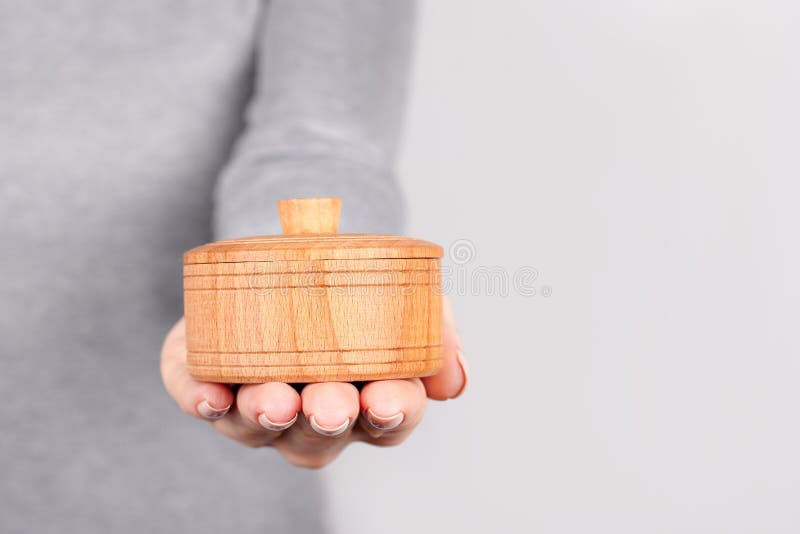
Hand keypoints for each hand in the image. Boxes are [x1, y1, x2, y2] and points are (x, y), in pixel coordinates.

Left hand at [160, 296, 467, 467]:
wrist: (296, 252)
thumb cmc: (355, 287)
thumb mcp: (406, 297)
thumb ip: (436, 331)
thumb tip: (454, 380)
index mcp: (365, 397)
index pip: (387, 420)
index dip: (391, 414)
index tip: (387, 398)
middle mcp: (309, 413)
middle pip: (318, 438)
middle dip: (325, 420)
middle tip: (329, 404)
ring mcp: (256, 398)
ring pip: (257, 428)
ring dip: (264, 416)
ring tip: (272, 398)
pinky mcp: (208, 373)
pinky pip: (198, 397)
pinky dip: (201, 398)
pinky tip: (209, 396)